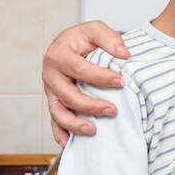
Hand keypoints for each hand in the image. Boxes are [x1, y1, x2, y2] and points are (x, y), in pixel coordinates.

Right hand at [42, 21, 130, 146]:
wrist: (69, 46)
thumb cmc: (81, 40)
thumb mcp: (95, 29)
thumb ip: (109, 38)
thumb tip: (124, 54)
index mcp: (58, 55)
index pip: (79, 68)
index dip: (100, 77)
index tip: (121, 81)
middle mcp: (50, 75)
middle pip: (67, 95)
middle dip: (90, 105)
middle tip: (113, 110)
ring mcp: (50, 92)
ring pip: (58, 112)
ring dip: (74, 124)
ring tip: (93, 129)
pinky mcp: (53, 103)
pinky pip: (54, 122)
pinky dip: (60, 134)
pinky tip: (69, 144)